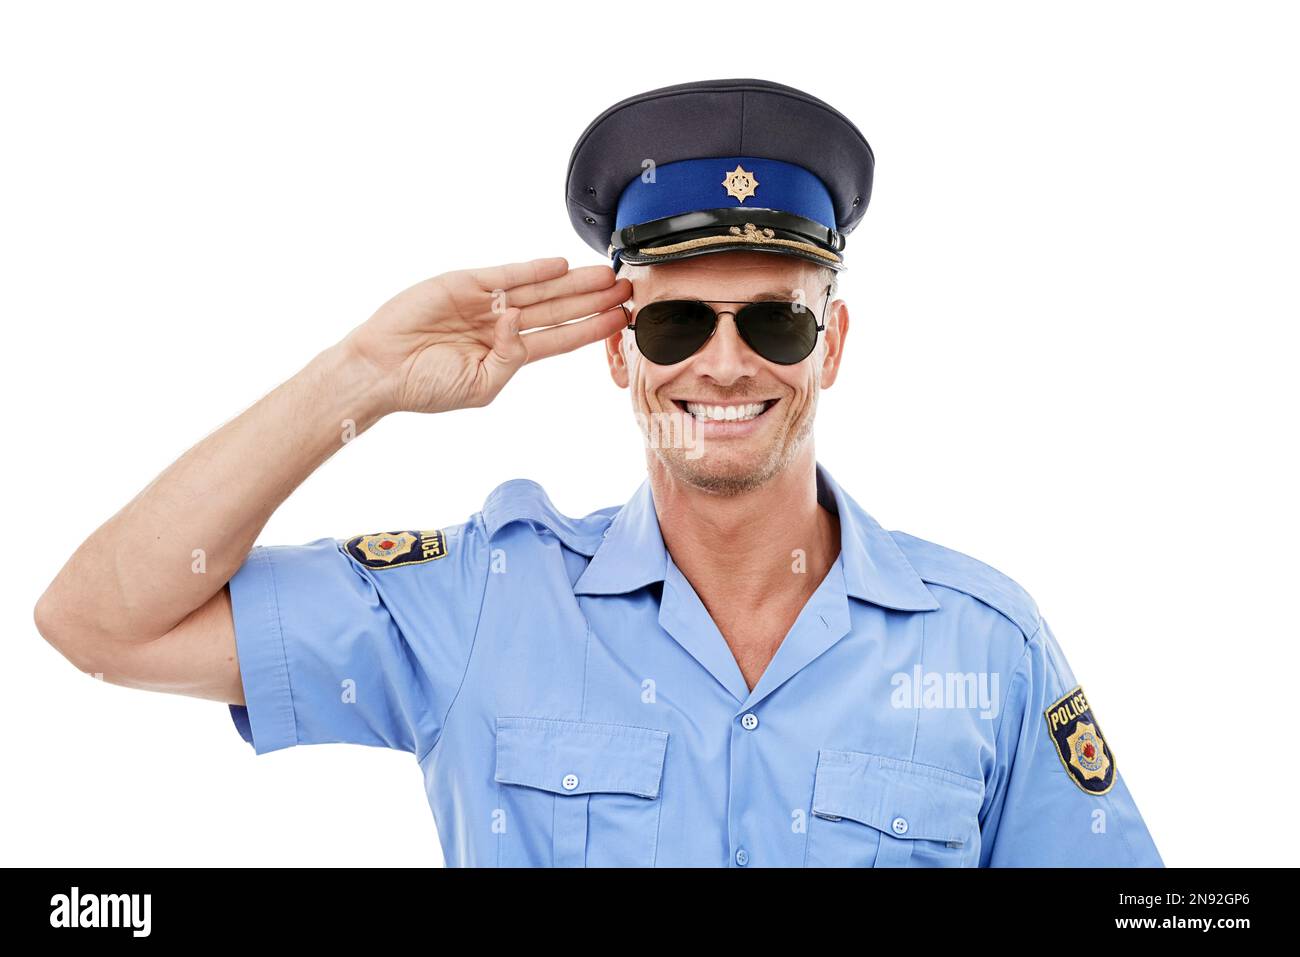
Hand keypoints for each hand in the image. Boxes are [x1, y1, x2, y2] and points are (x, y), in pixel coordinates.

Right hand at [342, 257, 631, 413]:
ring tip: (606, 275)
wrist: (381, 370)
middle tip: (627, 289)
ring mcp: (485, 303)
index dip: (592, 328)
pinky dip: (531, 270)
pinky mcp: (464, 284)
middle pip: (558, 309)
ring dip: (573, 282)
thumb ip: (509, 359)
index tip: (621, 320)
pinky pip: (505, 275)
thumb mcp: (481, 386)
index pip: (561, 337)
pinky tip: (559, 265)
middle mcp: (502, 324)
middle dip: (593, 299)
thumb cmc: (426, 386)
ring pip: (539, 290)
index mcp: (509, 353)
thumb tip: (520, 323)